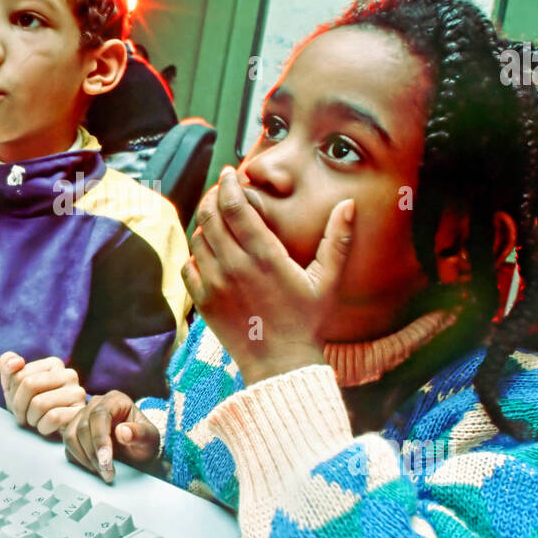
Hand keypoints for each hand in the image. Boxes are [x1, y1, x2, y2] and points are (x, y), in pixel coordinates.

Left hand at [0, 353, 86, 434]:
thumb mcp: (12, 385)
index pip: (20, 375)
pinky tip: (47, 427)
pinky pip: (53, 417)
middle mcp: (69, 374)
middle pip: (29, 385)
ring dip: (31, 418)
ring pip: (39, 403)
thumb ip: (7, 364)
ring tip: (36, 421)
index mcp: (53, 364)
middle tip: (23, 416)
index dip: (13, 394)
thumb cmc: (28, 406)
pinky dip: (43, 427)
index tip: (18, 402)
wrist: (47, 433)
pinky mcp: (80, 412)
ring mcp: (77, 393)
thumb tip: (16, 362)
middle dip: (19, 406)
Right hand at [62, 391, 159, 483]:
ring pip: (71, 436)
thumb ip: (140, 433)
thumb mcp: (150, 438)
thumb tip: (123, 431)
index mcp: (115, 400)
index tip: (105, 459)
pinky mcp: (74, 432)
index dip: (100, 439)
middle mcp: (95, 405)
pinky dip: (79, 460)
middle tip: (107, 472)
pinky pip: (68, 446)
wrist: (138, 450)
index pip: (100, 415)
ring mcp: (82, 417)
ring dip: (85, 458)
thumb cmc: (143, 441)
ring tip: (102, 471)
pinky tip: (94, 467)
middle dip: (94, 453)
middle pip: (83, 427)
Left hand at [184, 167, 355, 385]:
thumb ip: (337, 241)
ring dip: (205, 223)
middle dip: (213, 196)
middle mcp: (234, 267)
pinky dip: (195, 254)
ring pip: (198, 239)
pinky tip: (208, 251)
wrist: (280, 364)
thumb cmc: (307, 321)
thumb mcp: (328, 281)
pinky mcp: (204, 301)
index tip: (232, 173)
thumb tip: (348, 205)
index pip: (235, 207)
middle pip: (210, 216)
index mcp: (264, 257)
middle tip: (221, 189)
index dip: (229, 184)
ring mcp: (215, 284)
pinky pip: (189, 265)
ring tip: (217, 217)